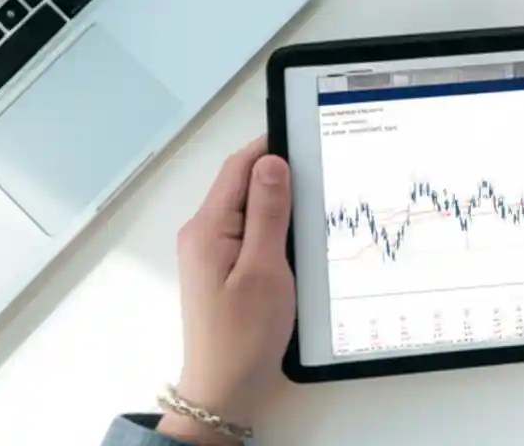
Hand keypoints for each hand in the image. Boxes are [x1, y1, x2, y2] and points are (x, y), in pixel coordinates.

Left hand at [158, 136, 295, 445]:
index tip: (305, 136)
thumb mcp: (265, 269)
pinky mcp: (222, 266)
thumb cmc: (244, 335)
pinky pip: (249, 230)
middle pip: (242, 183)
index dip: (270, 146)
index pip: (238, 167)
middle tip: (322, 172)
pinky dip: (274, 226)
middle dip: (279, 173)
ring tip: (315, 204)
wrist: (224, 388)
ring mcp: (210, 250)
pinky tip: (297, 236)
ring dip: (279, 202)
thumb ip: (269, 213)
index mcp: (207, 228)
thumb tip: (271, 162)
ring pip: (248, 207)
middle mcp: (202, 233)